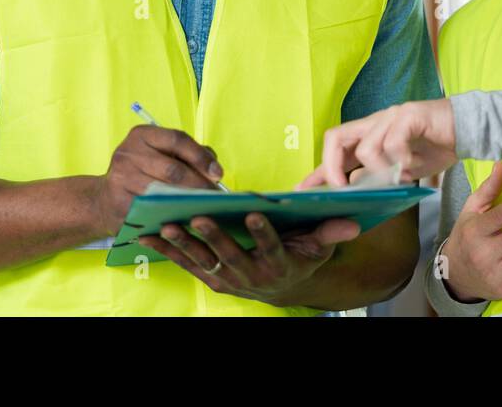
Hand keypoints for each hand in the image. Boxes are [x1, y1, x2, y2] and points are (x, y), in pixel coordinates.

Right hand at [93, 125, 223, 236]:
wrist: (104, 200)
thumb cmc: (142, 174)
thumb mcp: (159, 154)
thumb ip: (188, 154)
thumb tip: (213, 167)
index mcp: (142, 135)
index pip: (177, 139)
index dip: (200, 156)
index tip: (218, 173)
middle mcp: (128, 153)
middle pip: (173, 169)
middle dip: (199, 184)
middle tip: (215, 196)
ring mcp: (120, 178)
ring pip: (164, 192)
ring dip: (188, 202)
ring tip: (205, 208)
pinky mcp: (118, 203)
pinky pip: (152, 210)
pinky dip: (171, 215)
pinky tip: (184, 219)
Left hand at [138, 213, 360, 305]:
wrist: (281, 288)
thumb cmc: (300, 258)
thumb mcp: (318, 247)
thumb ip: (330, 233)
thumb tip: (353, 222)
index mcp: (279, 265)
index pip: (272, 248)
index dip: (263, 233)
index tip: (255, 214)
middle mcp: (252, 276)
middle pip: (232, 256)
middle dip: (214, 237)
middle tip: (198, 217)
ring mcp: (228, 279)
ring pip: (204, 262)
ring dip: (184, 245)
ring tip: (167, 227)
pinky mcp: (211, 278)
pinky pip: (187, 264)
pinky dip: (168, 251)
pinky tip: (148, 236)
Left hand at [298, 99, 457, 187]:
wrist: (467, 129)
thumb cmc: (434, 146)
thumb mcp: (401, 168)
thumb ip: (378, 175)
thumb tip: (354, 188)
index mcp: (370, 134)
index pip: (335, 150)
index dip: (317, 171)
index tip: (302, 191)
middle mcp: (375, 122)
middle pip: (335, 137)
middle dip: (332, 168)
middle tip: (344, 190)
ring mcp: (391, 117)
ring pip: (366, 146)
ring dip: (378, 171)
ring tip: (398, 180)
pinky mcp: (410, 116)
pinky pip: (394, 141)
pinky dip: (400, 161)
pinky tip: (412, 169)